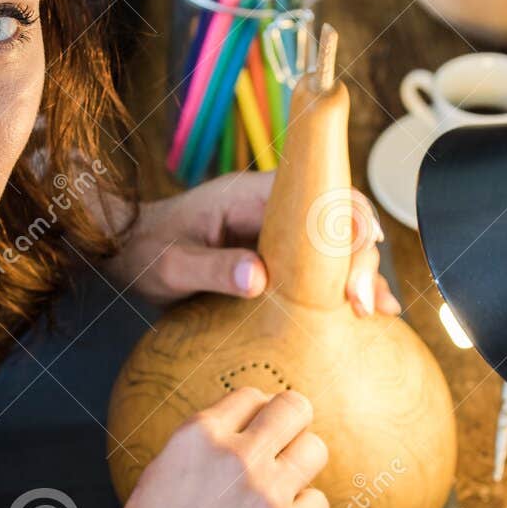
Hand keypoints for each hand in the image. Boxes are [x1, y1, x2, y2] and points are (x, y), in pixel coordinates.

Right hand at [97, 386, 329, 507]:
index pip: (251, 396)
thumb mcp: (160, 472)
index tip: (255, 430)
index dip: (255, 413)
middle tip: (285, 442)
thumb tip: (247, 423)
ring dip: (300, 464)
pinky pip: (318, 502)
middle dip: (291, 422)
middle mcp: (237, 457)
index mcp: (198, 436)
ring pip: (315, 451)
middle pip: (295, 409)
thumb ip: (204, 444)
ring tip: (280, 486)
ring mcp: (268, 495)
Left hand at [99, 171, 399, 316]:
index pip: (318, 197)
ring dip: (358, 273)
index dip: (347, 229)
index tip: (352, 272)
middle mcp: (272, 204)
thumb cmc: (146, 250)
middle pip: (337, 218)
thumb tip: (258, 279)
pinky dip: (341, 282)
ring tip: (378, 311)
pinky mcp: (276, 251)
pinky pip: (318, 261)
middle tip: (363, 305)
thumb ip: (213, 268)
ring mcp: (278, 228)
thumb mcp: (171, 265)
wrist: (128, 246)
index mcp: (251, 195)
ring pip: (334, 241)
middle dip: (359, 258)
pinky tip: (365, 310)